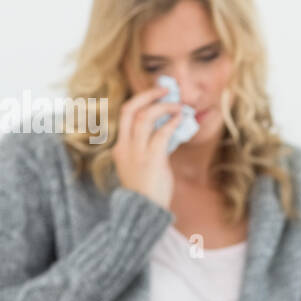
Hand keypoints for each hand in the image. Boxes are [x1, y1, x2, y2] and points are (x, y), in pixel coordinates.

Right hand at [112, 84, 184, 209]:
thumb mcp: (143, 164)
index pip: (125, 114)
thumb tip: (168, 128)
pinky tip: (180, 118)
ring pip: (144, 117)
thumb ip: (151, 146)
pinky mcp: (151, 160)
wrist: (145, 211)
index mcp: (120, 147)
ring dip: (164, 107)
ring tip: (178, 105)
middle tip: (165, 89)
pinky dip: (172, 122)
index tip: (156, 94)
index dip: (141, 100)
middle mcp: (124, 147)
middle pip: (129, 109)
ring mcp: (136, 153)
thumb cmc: (148, 189)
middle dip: (148, 95)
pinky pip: (161, 134)